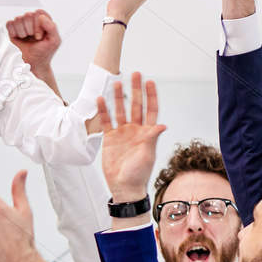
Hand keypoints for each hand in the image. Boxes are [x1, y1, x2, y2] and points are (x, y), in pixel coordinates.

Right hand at [6, 9, 61, 72]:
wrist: (32, 64)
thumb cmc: (44, 53)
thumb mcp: (54, 41)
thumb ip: (51, 27)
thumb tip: (41, 17)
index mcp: (44, 20)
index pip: (39, 13)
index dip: (38, 25)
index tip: (39, 37)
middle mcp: (33, 20)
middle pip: (27, 15)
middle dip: (30, 30)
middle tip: (33, 39)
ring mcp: (22, 24)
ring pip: (18, 19)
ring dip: (22, 32)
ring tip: (26, 39)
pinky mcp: (13, 29)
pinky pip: (9, 24)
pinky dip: (13, 32)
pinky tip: (19, 38)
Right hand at [91, 71, 166, 201]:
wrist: (123, 186)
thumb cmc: (139, 173)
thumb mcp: (147, 154)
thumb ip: (152, 138)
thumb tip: (162, 125)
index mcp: (147, 132)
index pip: (151, 109)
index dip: (151, 95)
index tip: (150, 82)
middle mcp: (135, 129)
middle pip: (136, 105)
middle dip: (136, 90)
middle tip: (135, 74)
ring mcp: (122, 133)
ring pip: (120, 110)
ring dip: (118, 97)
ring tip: (116, 82)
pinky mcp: (109, 138)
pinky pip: (106, 121)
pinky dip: (103, 111)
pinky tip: (100, 99)